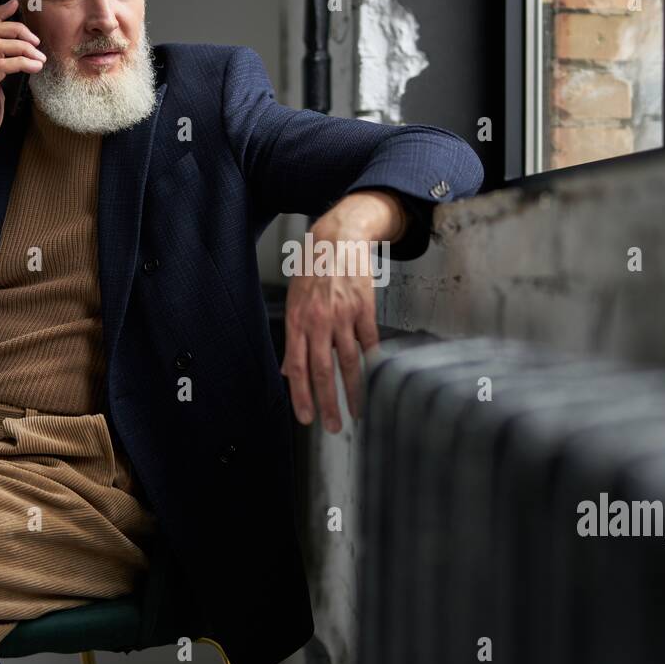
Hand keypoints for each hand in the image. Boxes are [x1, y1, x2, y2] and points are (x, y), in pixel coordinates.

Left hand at [281, 264, 379, 433]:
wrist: (337, 238)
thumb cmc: (314, 268)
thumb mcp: (294, 301)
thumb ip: (294, 339)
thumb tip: (289, 370)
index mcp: (298, 321)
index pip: (298, 368)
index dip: (302, 397)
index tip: (307, 418)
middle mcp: (319, 320)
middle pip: (323, 371)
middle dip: (328, 403)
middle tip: (334, 425)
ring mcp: (343, 315)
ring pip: (349, 362)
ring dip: (354, 390)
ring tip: (356, 410)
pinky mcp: (364, 308)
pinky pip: (369, 342)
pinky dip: (372, 363)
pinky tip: (374, 379)